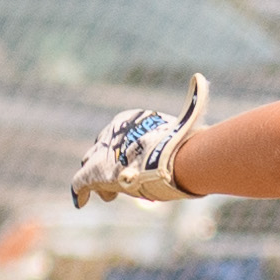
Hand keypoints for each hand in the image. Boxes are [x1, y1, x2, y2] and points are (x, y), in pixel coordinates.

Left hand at [71, 74, 208, 206]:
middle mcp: (110, 133)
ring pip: (90, 165)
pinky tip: (82, 202)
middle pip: (103, 148)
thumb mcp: (188, 120)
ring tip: (110, 195)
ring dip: (99, 179)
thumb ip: (193, 104)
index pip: (120, 134)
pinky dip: (81, 192)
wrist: (171, 159)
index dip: (126, 150)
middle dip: (110, 162)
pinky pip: (79, 183)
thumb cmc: (182, 142)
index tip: (137, 164)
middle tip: (122, 179)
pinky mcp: (93, 173)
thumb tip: (199, 78)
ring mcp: (100, 153)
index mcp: (129, 119)